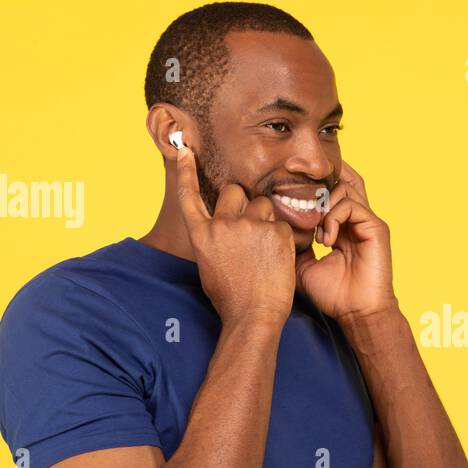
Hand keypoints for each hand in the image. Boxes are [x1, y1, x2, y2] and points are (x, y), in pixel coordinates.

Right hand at [176, 144, 295, 326]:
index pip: (189, 195)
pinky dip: (283, 237)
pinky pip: (282, 224)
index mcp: (202, 234)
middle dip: (243, 201)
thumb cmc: (231, 298)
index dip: (186, 171)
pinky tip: (279, 258)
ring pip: (263, 205)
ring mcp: (249, 225)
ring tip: (267, 249)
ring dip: (266, 219)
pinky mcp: (275, 231)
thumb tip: (220, 227)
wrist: (253, 316)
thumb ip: (213, 239)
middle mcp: (222, 224)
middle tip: (251, 224)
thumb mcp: (210, 265)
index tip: (184, 150)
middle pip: (234, 191)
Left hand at [295, 160, 397, 322]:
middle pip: (342, 178)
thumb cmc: (333, 295)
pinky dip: (333, 217)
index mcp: (342, 224)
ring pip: (344, 186)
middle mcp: (356, 218)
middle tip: (298, 190)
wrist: (356, 313)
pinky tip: (326, 239)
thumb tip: (276, 226)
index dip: (312, 184)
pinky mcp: (376, 227)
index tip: (288, 187)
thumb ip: (294, 243)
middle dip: (318, 180)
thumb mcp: (301, 265)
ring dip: (323, 203)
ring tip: (315, 230)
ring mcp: (367, 221)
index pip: (331, 189)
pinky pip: (351, 205)